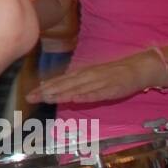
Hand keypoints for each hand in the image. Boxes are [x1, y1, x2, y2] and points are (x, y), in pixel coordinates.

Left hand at [27, 50, 160, 105]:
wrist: (136, 69)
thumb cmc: (112, 74)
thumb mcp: (91, 76)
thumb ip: (75, 82)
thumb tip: (56, 87)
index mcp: (81, 74)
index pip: (60, 81)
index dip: (44, 88)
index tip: (30, 94)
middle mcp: (87, 76)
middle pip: (64, 85)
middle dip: (47, 91)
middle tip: (30, 97)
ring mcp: (98, 82)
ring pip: (77, 88)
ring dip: (61, 93)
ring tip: (46, 97)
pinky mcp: (110, 89)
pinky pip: (96, 93)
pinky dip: (85, 96)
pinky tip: (75, 98)